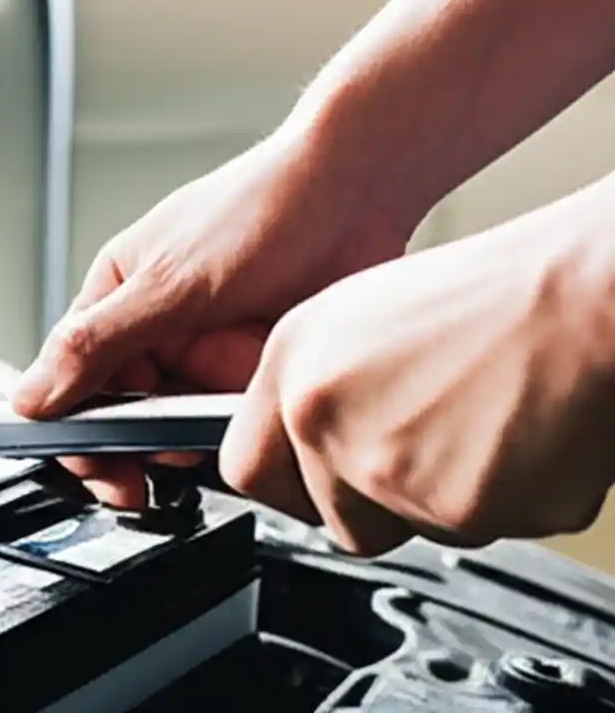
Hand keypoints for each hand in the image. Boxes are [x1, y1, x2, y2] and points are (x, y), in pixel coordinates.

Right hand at [12, 132, 417, 506]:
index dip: (78, 435)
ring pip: (174, 424)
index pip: (71, 384)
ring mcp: (205, 350)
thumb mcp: (166, 286)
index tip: (100, 471)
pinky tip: (241, 426)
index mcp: (115, 298)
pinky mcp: (250, 368)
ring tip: (202, 441)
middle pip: (120, 415)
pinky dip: (229, 432)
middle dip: (129, 452)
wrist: (359, 191)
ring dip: (182, 444)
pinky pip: (226, 419)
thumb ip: (94, 346)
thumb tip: (30, 399)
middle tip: (145, 482)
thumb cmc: (263, 208)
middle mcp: (154, 327)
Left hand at [220, 182, 614, 554]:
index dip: (286, 479)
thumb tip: (292, 446)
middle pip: (336, 519)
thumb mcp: (356, 319)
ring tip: (478, 416)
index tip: (310, 477)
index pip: (247, 473)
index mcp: (298, 377)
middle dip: (376, 496)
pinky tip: (518, 434)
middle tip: (427, 434)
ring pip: (410, 528)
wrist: (588, 300)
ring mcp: (396, 479)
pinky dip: (503, 498)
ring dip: (442, 494)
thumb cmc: (491, 294)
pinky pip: (478, 533)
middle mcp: (333, 430)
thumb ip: (308, 390)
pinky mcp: (464, 514)